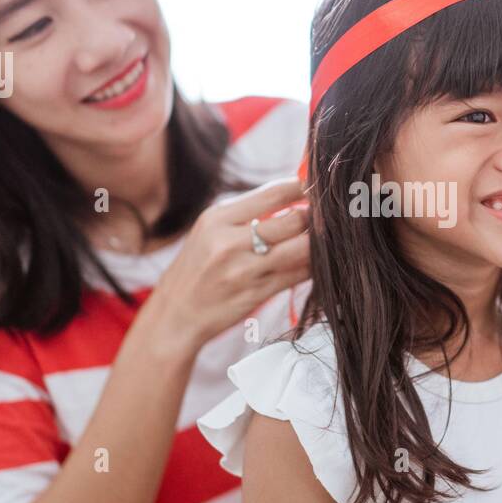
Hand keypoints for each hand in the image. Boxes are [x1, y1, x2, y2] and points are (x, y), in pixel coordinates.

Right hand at [140, 176, 309, 360]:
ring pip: (301, 248)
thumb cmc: (197, 267)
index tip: (316, 188)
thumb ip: (248, 212)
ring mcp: (244, 270)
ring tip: (322, 238)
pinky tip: (316, 261)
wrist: (176, 314)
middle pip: (293, 220)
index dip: (303, 188)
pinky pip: (297, 275)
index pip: (274, 193)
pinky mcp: (257, 294)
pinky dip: (312, 266)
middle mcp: (230, 242)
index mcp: (218, 218)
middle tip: (325, 217)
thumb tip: (294, 195)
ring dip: (318, 242)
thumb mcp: (210, 230)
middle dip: (315, 217)